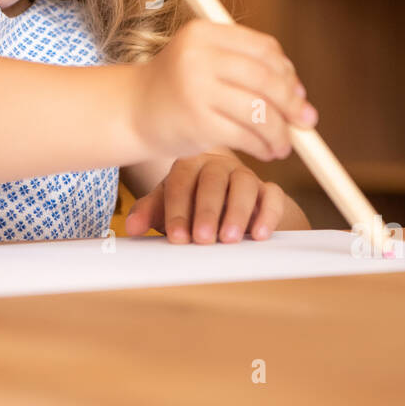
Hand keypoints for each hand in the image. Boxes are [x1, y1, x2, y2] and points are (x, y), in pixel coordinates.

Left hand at [123, 152, 308, 242]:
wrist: (226, 210)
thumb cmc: (190, 207)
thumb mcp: (167, 209)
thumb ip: (149, 214)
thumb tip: (132, 227)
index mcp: (188, 166)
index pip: (180, 182)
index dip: (178, 210)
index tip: (177, 237)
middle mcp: (217, 166)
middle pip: (212, 181)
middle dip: (207, 212)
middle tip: (203, 239)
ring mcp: (244, 176)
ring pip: (244, 185)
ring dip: (237, 212)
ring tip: (229, 239)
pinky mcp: (268, 191)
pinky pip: (272, 196)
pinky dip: (268, 214)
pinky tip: (259, 234)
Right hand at [130, 20, 317, 162]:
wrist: (132, 112)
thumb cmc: (178, 89)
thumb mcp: (204, 62)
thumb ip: (246, 68)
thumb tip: (301, 96)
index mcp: (203, 33)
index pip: (263, 48)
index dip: (287, 72)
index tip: (298, 93)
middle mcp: (198, 56)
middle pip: (266, 78)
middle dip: (292, 104)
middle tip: (306, 122)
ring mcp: (196, 89)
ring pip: (259, 110)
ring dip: (280, 132)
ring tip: (284, 145)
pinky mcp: (197, 123)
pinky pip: (245, 135)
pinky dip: (263, 146)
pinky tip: (266, 152)